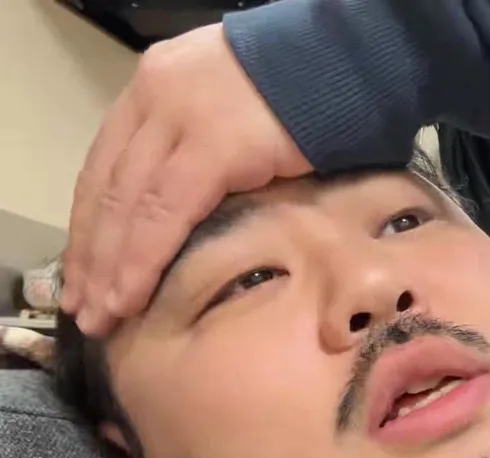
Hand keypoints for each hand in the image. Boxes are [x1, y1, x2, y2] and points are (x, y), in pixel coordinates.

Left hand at [62, 23, 311, 335]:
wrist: (354, 60)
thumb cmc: (316, 92)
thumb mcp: (241, 109)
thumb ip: (211, 146)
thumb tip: (207, 207)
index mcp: (160, 86)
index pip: (109, 164)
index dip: (94, 221)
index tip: (88, 269)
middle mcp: (157, 96)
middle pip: (107, 186)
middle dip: (92, 251)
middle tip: (83, 305)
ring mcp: (180, 118)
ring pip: (126, 203)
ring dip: (108, 265)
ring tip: (101, 315)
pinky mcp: (213, 145)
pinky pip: (164, 213)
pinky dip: (141, 259)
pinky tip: (128, 294)